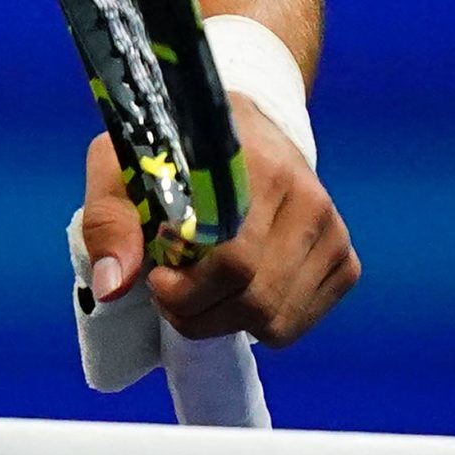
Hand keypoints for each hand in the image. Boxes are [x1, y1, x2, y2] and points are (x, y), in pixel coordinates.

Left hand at [80, 103, 358, 348]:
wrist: (248, 129)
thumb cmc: (175, 152)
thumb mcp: (122, 165)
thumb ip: (110, 222)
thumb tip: (111, 286)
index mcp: (255, 169)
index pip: (233, 260)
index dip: (188, 289)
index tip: (156, 278)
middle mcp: (306, 200)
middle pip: (255, 300)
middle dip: (198, 312)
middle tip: (170, 291)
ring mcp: (332, 233)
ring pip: (276, 321)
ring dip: (225, 321)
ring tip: (200, 289)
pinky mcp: (344, 262)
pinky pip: (296, 324)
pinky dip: (257, 322)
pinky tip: (237, 289)